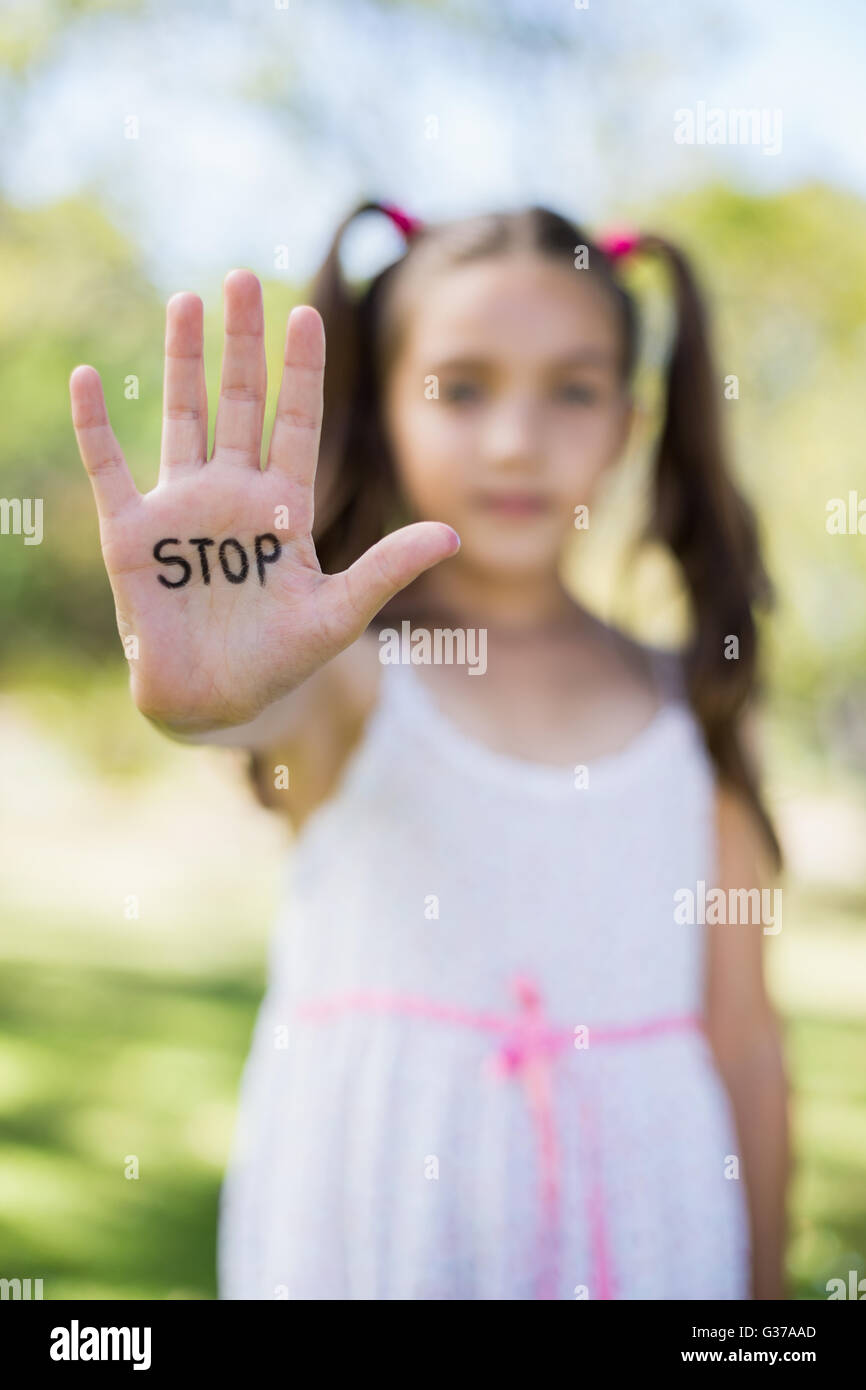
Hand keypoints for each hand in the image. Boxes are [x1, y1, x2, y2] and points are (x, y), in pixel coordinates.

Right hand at [70, 270, 459, 730]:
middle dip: (243, 342)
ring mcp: (182, 509)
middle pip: (240, 402)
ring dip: (182, 360)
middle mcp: (234, 495)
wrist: (217, 701)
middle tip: (240, 276)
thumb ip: (387, 569)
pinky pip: (110, 469)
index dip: (301, 370)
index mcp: (284, 506)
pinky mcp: (133, 534)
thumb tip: (453, 534)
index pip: (296, 422)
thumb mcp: (339, 613)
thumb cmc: (280, 659)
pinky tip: (87, 378)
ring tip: (186, 300)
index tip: (309, 313)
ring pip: (183, 417)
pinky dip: (96, 426)